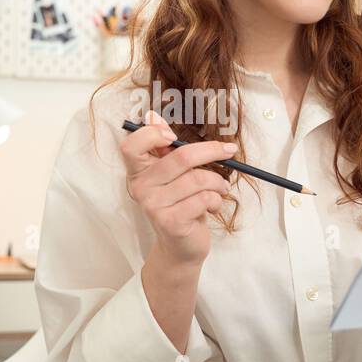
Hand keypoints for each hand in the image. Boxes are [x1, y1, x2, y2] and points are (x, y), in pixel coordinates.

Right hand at [119, 110, 234, 267]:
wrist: (180, 246)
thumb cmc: (179, 204)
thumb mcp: (171, 175)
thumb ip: (164, 147)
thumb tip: (152, 116)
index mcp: (138, 171)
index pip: (131, 145)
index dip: (150, 135)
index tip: (171, 136)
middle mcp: (140, 188)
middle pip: (181, 157)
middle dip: (212, 151)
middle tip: (230, 151)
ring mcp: (154, 206)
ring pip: (198, 179)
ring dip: (218, 182)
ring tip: (221, 188)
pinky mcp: (171, 222)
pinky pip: (204, 199)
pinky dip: (216, 200)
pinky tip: (212, 206)